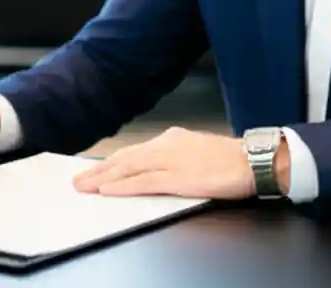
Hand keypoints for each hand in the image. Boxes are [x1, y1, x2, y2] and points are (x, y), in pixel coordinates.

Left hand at [73, 127, 285, 199]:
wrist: (252, 160)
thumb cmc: (229, 159)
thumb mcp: (197, 152)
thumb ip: (175, 157)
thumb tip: (157, 168)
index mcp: (171, 140)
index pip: (134, 152)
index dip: (111, 162)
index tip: (94, 169)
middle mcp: (166, 147)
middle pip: (125, 159)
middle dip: (99, 170)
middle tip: (78, 180)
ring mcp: (170, 162)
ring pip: (128, 169)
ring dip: (103, 178)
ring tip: (84, 186)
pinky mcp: (178, 178)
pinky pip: (143, 183)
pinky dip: (123, 186)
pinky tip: (108, 190)